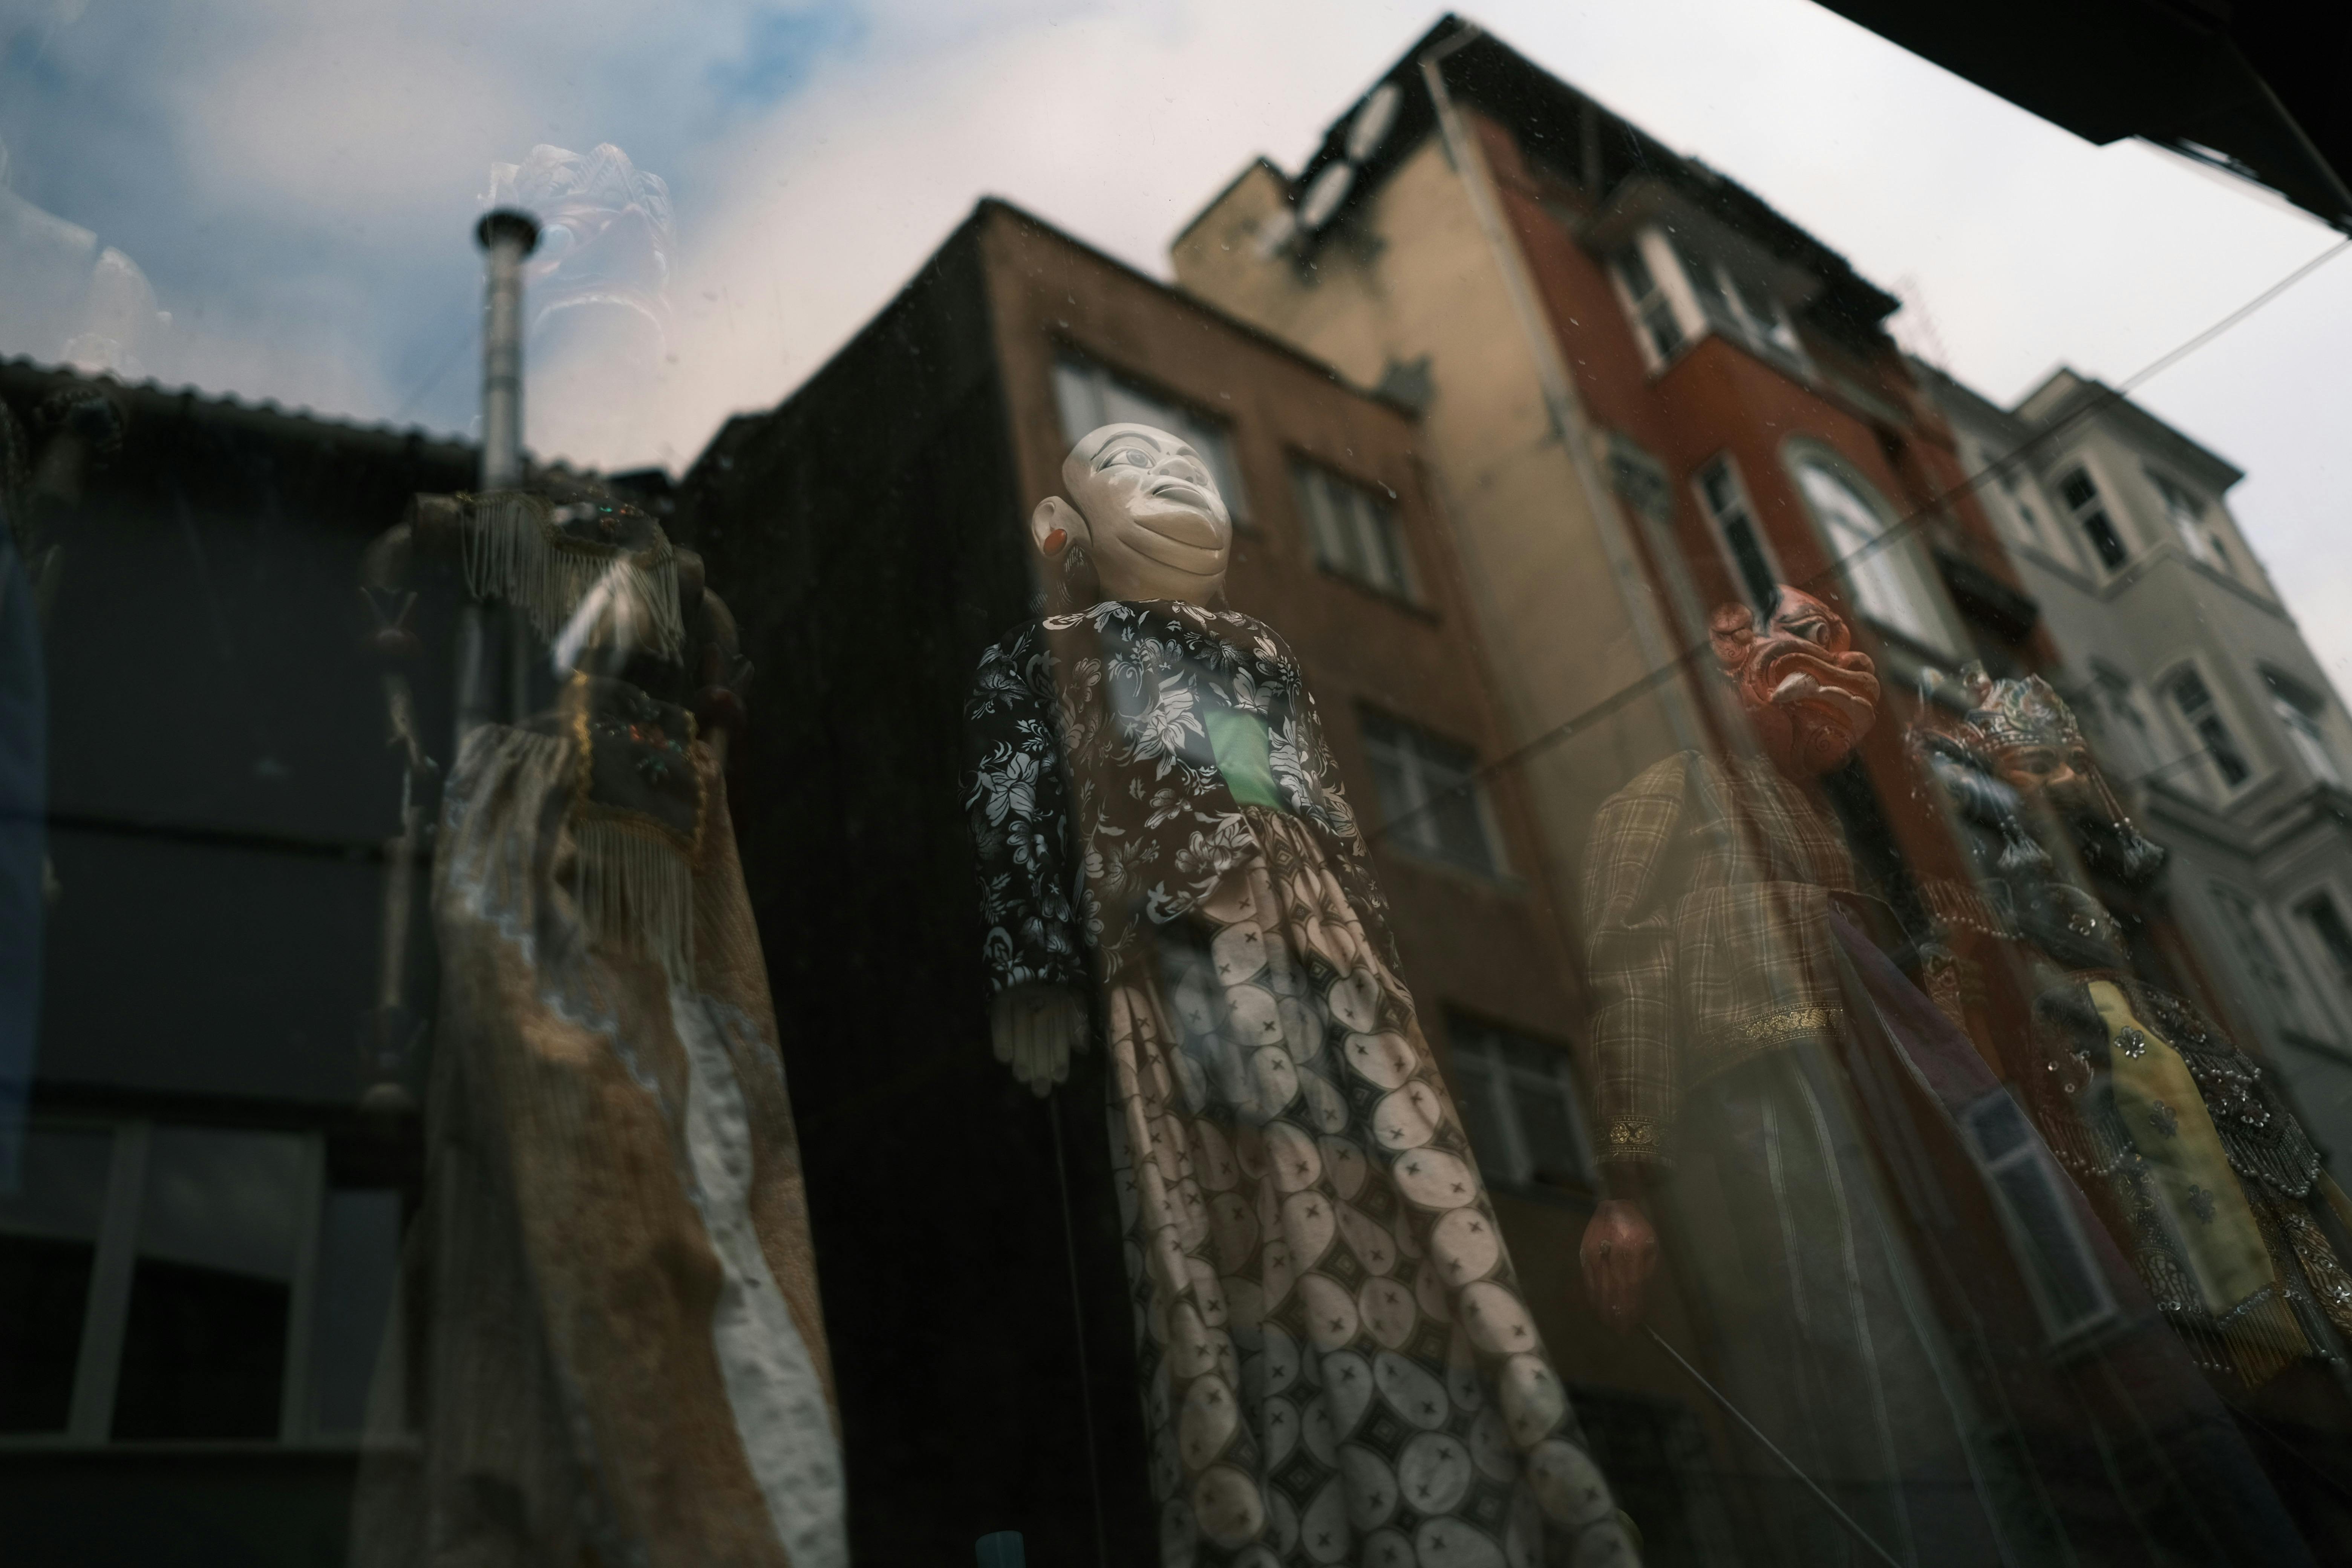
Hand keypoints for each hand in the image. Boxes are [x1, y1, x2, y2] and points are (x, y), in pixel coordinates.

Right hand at [990, 983, 1087, 1096]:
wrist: (1029, 962)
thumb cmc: (1055, 990)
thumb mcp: (1074, 1001)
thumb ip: (1078, 1024)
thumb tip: (1082, 1050)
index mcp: (1062, 1001)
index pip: (1060, 1032)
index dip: (1059, 1056)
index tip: (1059, 1079)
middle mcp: (1042, 999)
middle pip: (1041, 1035)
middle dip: (1041, 1064)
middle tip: (1040, 1089)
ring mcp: (1019, 997)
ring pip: (1021, 1029)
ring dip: (1022, 1056)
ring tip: (1022, 1078)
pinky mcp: (1000, 998)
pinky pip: (1000, 1020)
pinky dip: (1001, 1039)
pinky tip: (1004, 1059)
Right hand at [1580, 1197, 1659, 1332]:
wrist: (1614, 1206)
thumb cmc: (1638, 1228)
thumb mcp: (1651, 1245)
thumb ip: (1645, 1270)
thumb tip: (1638, 1297)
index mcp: (1632, 1249)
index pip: (1631, 1285)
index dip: (1631, 1306)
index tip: (1634, 1322)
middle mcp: (1611, 1252)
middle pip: (1614, 1289)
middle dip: (1617, 1312)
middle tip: (1620, 1330)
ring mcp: (1595, 1252)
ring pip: (1599, 1286)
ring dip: (1604, 1307)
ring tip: (1609, 1323)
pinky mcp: (1584, 1253)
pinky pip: (1588, 1279)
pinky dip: (1592, 1294)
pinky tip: (1596, 1306)